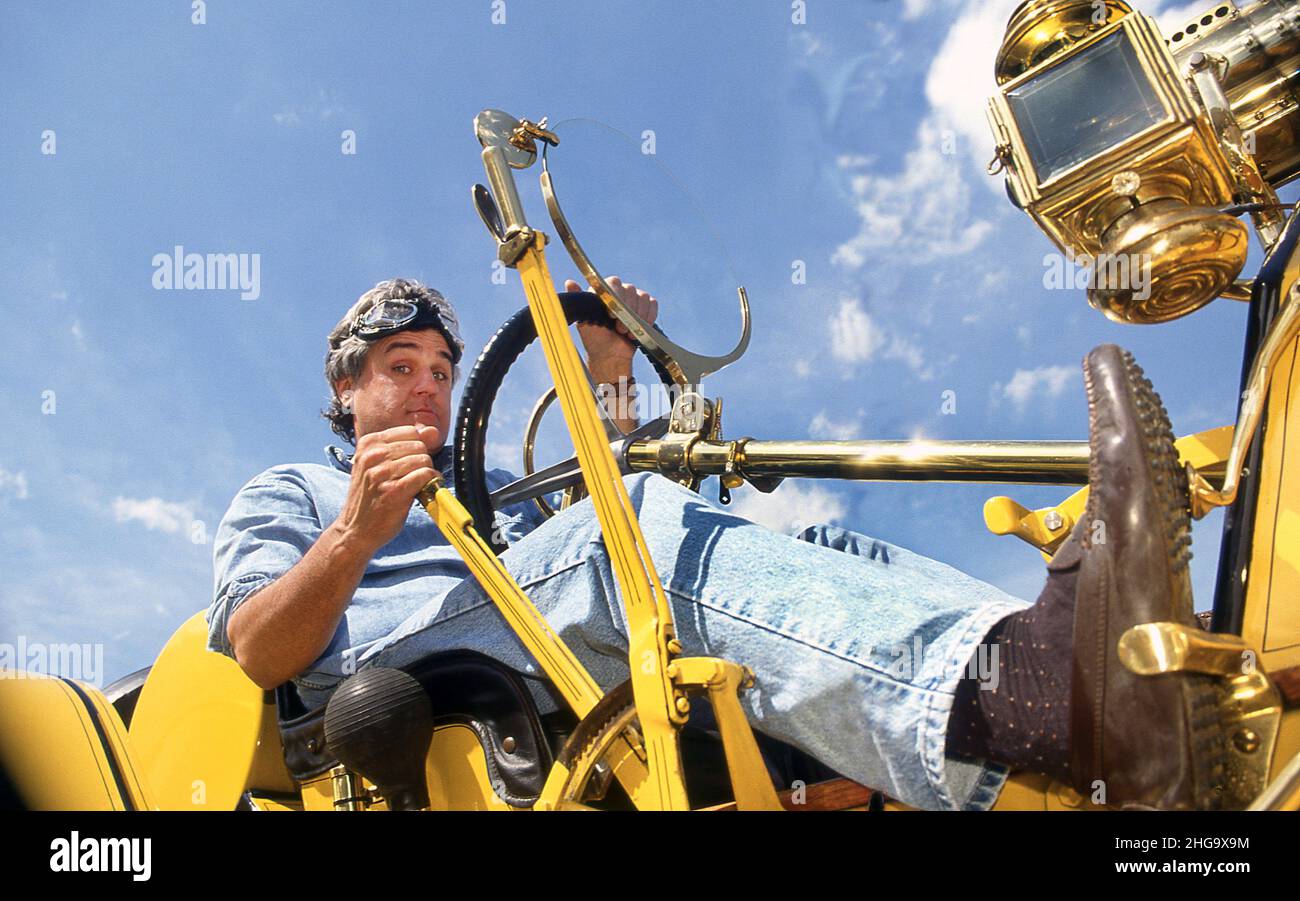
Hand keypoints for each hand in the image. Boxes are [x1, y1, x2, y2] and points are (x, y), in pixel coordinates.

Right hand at [332, 425, 440, 552]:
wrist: (355, 529)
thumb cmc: (370, 496)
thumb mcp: (380, 465)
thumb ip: (406, 445)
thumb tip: (432, 430)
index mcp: (368, 444)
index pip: (410, 431)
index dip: (417, 448)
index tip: (410, 462)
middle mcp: (372, 456)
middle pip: (419, 445)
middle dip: (422, 461)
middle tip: (412, 477)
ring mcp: (381, 473)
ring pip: (424, 460)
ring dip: (426, 474)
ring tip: (415, 485)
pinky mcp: (394, 491)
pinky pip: (425, 475)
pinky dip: (429, 483)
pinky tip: (421, 491)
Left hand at [569, 276, 658, 370]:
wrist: (610, 356)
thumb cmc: (595, 339)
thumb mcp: (583, 320)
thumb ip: (579, 300)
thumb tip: (569, 282)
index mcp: (604, 292)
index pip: (613, 283)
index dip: (616, 297)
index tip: (611, 315)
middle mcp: (619, 292)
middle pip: (630, 289)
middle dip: (626, 312)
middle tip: (619, 328)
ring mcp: (634, 299)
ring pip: (642, 297)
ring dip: (637, 317)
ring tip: (627, 332)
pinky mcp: (646, 308)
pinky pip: (652, 304)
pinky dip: (649, 317)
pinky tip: (640, 328)